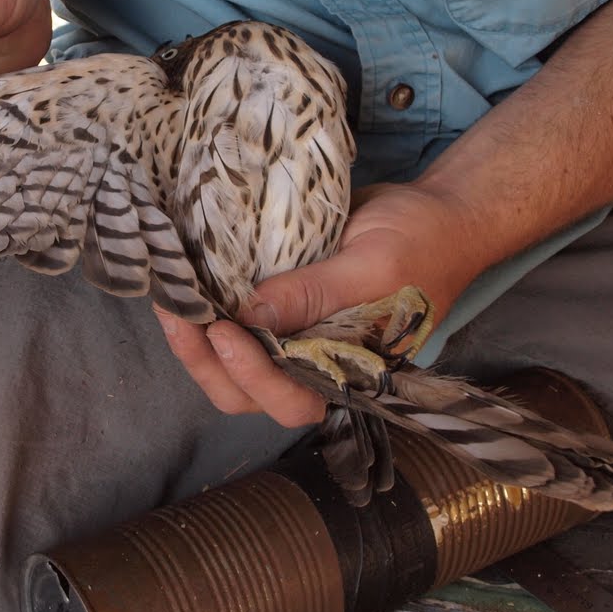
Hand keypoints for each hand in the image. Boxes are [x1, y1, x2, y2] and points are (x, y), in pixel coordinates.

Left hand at [155, 183, 486, 426]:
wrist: (441, 212)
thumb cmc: (421, 243)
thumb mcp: (371, 265)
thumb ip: (315, 295)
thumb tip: (251, 315)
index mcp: (347, 372)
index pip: (290, 399)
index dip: (250, 376)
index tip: (223, 331)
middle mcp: (317, 364)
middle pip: (248, 394)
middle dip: (206, 363)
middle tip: (178, 316)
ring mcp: (297, 337)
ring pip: (233, 366)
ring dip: (196, 343)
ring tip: (171, 304)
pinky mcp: (283, 304)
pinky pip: (238, 324)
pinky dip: (209, 312)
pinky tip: (184, 287)